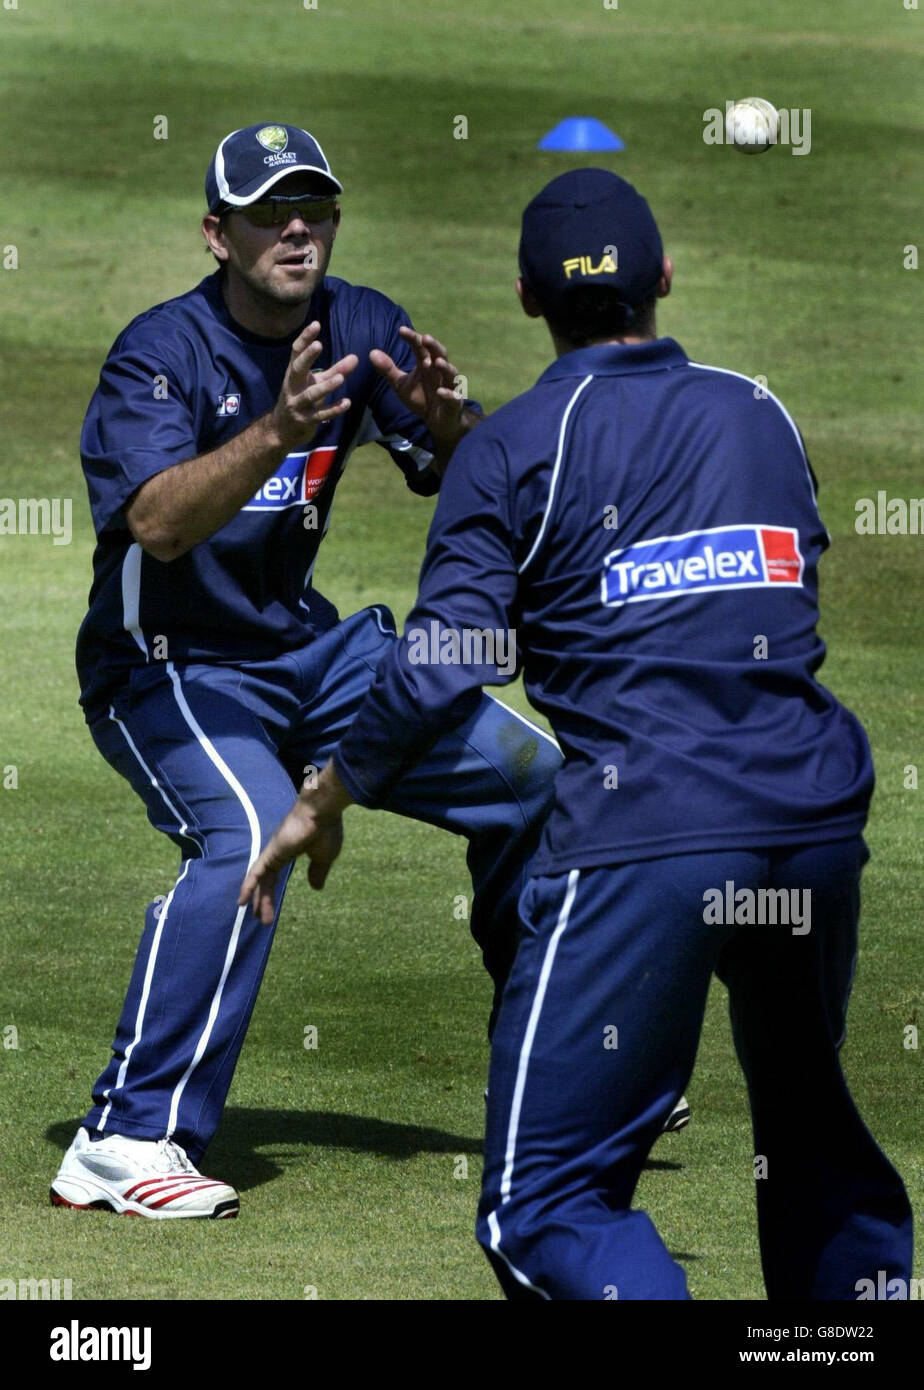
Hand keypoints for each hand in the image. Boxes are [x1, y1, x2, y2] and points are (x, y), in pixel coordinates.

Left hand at [238, 763, 352, 924]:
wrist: (321, 812)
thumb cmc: (326, 830)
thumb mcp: (324, 857)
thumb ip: (318, 871)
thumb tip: (315, 888)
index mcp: (290, 852)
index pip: (275, 876)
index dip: (271, 892)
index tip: (271, 907)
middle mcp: (277, 853)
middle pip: (266, 881)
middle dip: (263, 900)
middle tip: (261, 918)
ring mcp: (272, 853)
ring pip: (261, 881)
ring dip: (259, 900)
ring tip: (258, 918)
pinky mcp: (270, 853)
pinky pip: (255, 873)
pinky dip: (248, 887)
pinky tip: (242, 902)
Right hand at [270, 321, 358, 451]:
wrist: (282, 429)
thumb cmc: (301, 399)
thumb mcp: (316, 382)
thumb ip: (336, 370)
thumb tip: (356, 357)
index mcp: (293, 374)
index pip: (296, 352)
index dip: (304, 338)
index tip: (316, 324)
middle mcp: (292, 387)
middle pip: (297, 369)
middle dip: (307, 357)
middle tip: (318, 345)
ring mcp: (297, 404)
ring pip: (311, 394)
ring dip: (326, 386)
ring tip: (341, 378)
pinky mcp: (305, 421)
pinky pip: (321, 415)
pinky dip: (334, 409)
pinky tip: (347, 403)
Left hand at [370, 326, 466, 443]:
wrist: (436, 420)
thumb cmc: (420, 398)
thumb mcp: (401, 384)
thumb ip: (388, 369)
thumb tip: (371, 352)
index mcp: (426, 364)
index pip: (420, 347)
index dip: (412, 338)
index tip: (401, 330)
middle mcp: (439, 372)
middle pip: (440, 354)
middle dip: (434, 346)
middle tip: (425, 338)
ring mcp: (449, 386)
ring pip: (450, 373)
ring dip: (445, 367)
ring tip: (436, 362)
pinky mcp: (454, 403)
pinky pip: (453, 397)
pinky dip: (448, 394)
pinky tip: (440, 392)